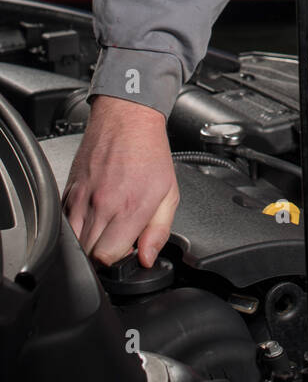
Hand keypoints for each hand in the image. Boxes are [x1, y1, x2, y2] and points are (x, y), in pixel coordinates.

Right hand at [62, 94, 178, 267]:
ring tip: (104, 230)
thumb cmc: (149, 153)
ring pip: (72, 240)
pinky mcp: (69, 190)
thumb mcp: (169, 194)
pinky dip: (75, 227)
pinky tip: (92, 218)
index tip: (125, 254)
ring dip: (86, 243)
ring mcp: (81, 197)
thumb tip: (148, 258)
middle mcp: (102, 204)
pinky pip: (63, 221)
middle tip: (116, 243)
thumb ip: (159, 231)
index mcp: (129, 208)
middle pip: (87, 253)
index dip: (116, 263)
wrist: (127, 119)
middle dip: (101, 256)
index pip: (106, 258)